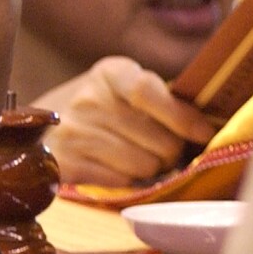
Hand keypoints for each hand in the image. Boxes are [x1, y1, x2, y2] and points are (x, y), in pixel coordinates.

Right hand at [36, 56, 217, 189]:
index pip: (148, 92)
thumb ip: (166, 101)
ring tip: (139, 160)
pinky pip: (120, 181)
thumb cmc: (106, 109)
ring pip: (144, 166)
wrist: (45, 125)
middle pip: (158, 140)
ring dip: (150, 169)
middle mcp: (88, 99)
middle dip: (170, 152)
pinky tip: (117, 169)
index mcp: (111, 73)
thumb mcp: (130, 91)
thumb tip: (207, 131)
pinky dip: (126, 180)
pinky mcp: (65, 162)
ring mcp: (73, 131)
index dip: (182, 118)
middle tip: (163, 151)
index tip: (203, 134)